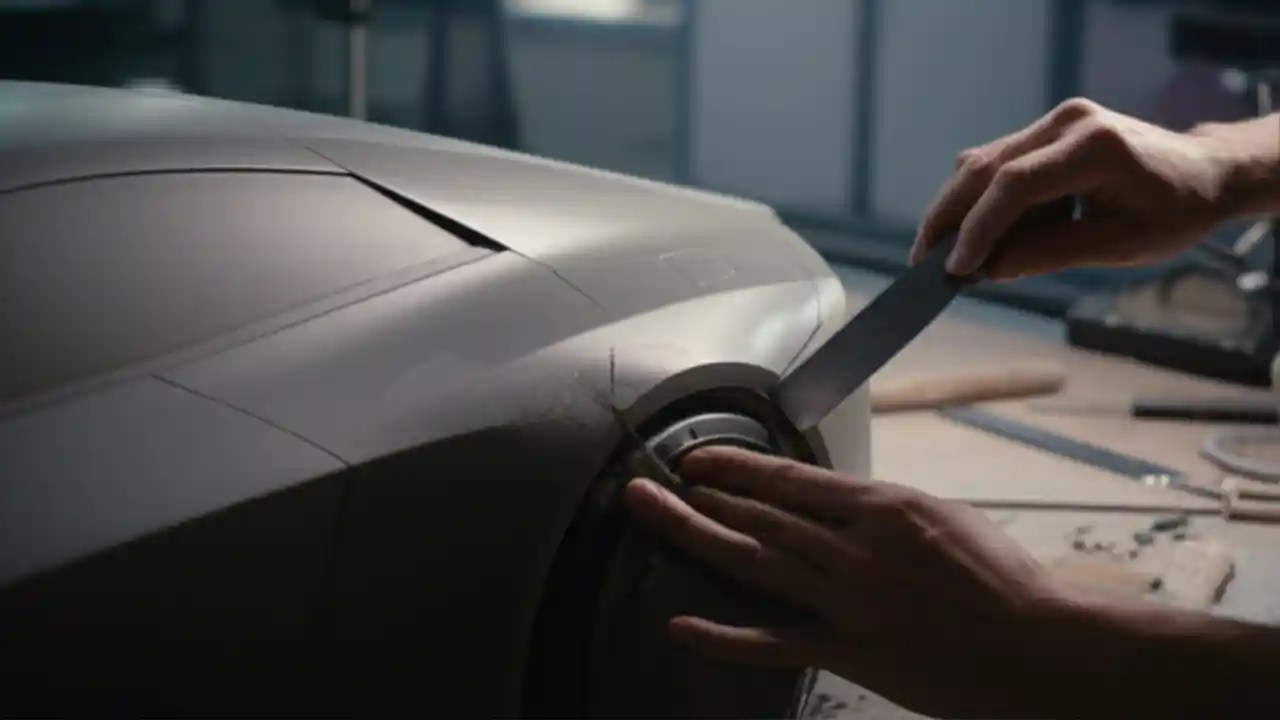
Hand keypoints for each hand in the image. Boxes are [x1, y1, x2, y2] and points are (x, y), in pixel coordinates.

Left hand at [623, 447, 1069, 718]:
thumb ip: (884, 511)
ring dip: (697, 535)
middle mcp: (855, 548)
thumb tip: (837, 504)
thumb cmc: (1005, 581)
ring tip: (654, 514)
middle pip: (760, 515)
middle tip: (650, 482)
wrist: (1039, 647)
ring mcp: (846, 600)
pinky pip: (772, 642)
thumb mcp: (946, 517)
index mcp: (883, 506)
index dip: (736, 467)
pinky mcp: (848, 650)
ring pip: (755, 562)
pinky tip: (681, 625)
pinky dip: (723, 635)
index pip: (790, 479)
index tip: (698, 460)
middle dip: (700, 494)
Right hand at [911, 98, 1279, 279]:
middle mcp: (1068, 122)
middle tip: (921, 262)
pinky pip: (996, 164)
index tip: (955, 268)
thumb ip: (1053, 255)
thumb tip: (990, 269)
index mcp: (1095, 146)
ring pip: (980, 163)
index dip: (978, 228)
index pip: (1015, 184)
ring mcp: (1054, 122)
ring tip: (942, 254)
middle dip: (947, 216)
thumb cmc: (1174, 212)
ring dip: (956, 209)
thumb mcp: (1122, 246)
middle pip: (983, 166)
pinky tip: (974, 236)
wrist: (1204, 172)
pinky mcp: (1046, 131)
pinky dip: (978, 201)